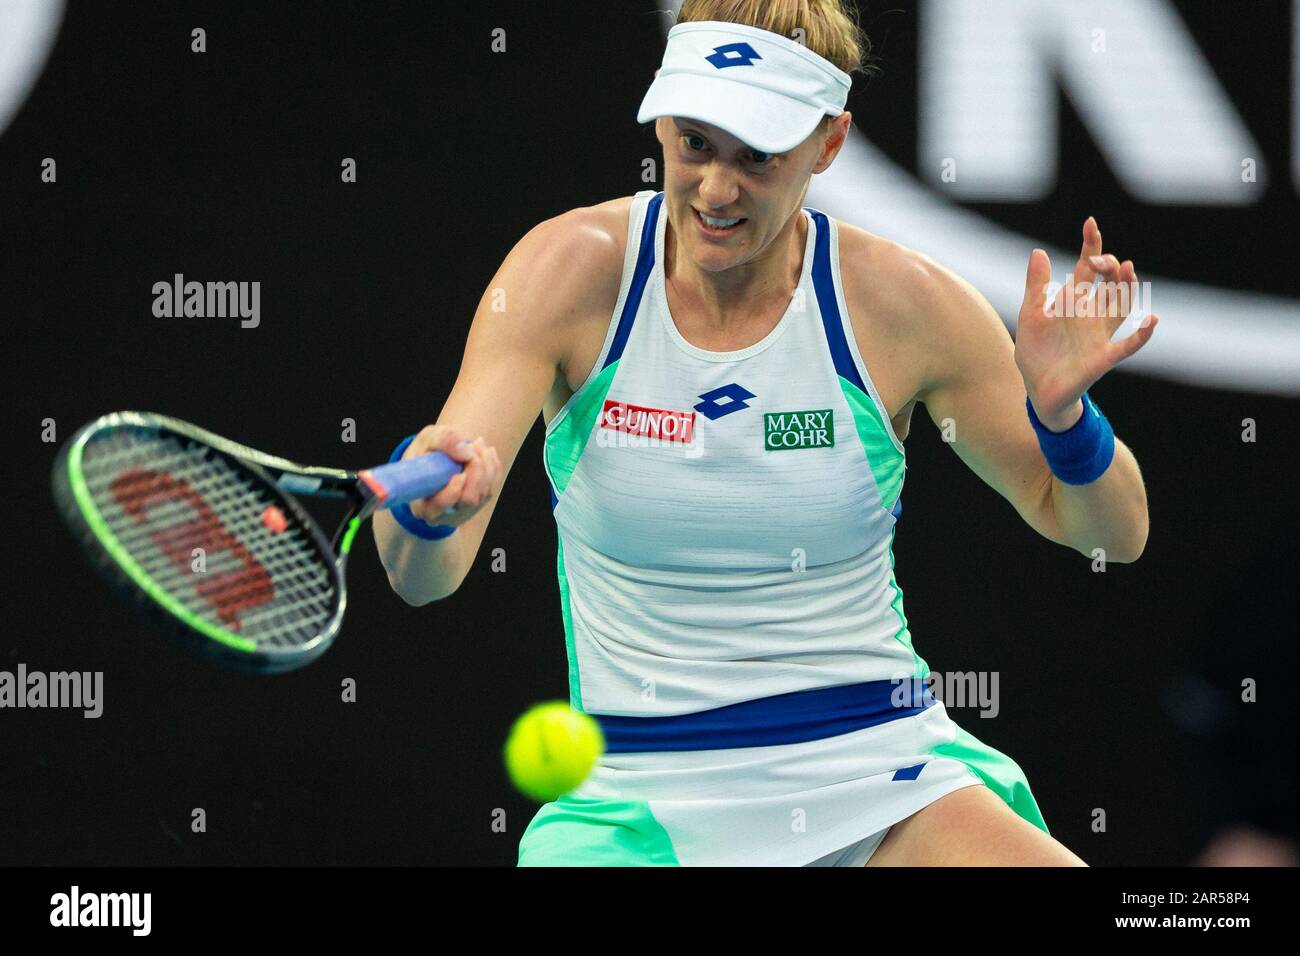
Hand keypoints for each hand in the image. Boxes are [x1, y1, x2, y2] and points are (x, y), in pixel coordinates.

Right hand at [402, 424, 500, 526]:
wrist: (432, 458)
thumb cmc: (424, 452)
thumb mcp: (425, 440)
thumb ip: (442, 441)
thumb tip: (466, 452)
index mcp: (423, 506)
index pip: (439, 506)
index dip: (452, 491)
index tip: (460, 472)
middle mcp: (444, 515)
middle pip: (469, 500)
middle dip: (476, 471)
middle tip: (473, 445)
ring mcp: (463, 512)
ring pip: (484, 494)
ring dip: (486, 465)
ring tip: (478, 443)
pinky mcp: (477, 505)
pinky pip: (492, 488)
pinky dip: (493, 468)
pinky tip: (487, 452)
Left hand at [1015, 217, 1158, 429]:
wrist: (1037, 390)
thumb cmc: (1036, 352)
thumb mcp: (1030, 315)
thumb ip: (1036, 286)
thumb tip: (1038, 251)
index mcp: (1075, 302)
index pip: (1088, 269)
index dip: (1092, 247)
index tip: (1090, 223)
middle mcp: (1092, 314)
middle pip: (1109, 283)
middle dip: (1108, 267)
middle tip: (1100, 259)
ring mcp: (1100, 335)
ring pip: (1122, 307)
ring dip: (1127, 289)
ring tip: (1128, 271)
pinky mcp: (1103, 358)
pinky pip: (1128, 345)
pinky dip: (1141, 335)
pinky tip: (1151, 320)